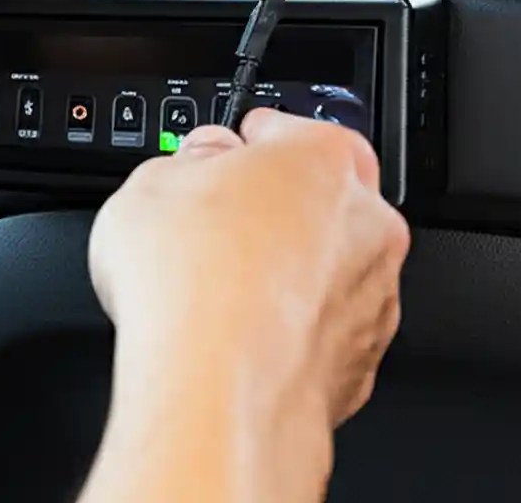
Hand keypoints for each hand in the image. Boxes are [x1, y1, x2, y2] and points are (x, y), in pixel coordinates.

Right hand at [87, 110, 409, 499]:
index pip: (288, 130)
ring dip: (285, 277)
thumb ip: (187, 162)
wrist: (214, 391)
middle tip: (212, 230)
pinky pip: (323, 334)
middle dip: (272, 213)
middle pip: (318, 201)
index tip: (218, 160)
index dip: (244, 145)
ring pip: (328, 271)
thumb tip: (198, 166)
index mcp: (321, 159)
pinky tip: (237, 342)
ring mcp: (371, 299)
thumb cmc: (190, 286)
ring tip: (218, 297)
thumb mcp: (149, 184)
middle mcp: (365, 224)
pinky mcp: (359, 365)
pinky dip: (289, 335)